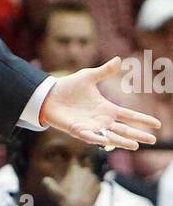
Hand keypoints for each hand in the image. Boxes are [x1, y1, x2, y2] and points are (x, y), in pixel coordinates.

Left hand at [40, 57, 160, 150]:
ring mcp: (90, 126)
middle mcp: (101, 120)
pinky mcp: (77, 130)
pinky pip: (90, 136)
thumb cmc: (69, 87)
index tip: (157, 124)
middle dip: (137, 134)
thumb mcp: (89, 77)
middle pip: (123, 129)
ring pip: (110, 136)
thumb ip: (104, 71)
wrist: (49, 95)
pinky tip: (108, 141)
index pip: (128, 115)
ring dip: (121, 141)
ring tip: (135, 145)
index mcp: (106, 108)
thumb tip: (118, 59)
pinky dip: (98, 139)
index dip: (142, 119)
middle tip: (152, 140)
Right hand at [43, 161, 100, 205]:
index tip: (71, 163)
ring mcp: (94, 178)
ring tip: (83, 184)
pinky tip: (88, 191)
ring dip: (88, 177)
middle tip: (79, 172)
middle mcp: (85, 171)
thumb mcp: (53, 191)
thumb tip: (45, 180)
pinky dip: (93, 186)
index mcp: (74, 169)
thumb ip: (48, 183)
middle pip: (86, 163)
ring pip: (91, 174)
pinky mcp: (99, 186)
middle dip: (83, 165)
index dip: (72, 161)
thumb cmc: (64, 198)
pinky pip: (96, 183)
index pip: (74, 159)